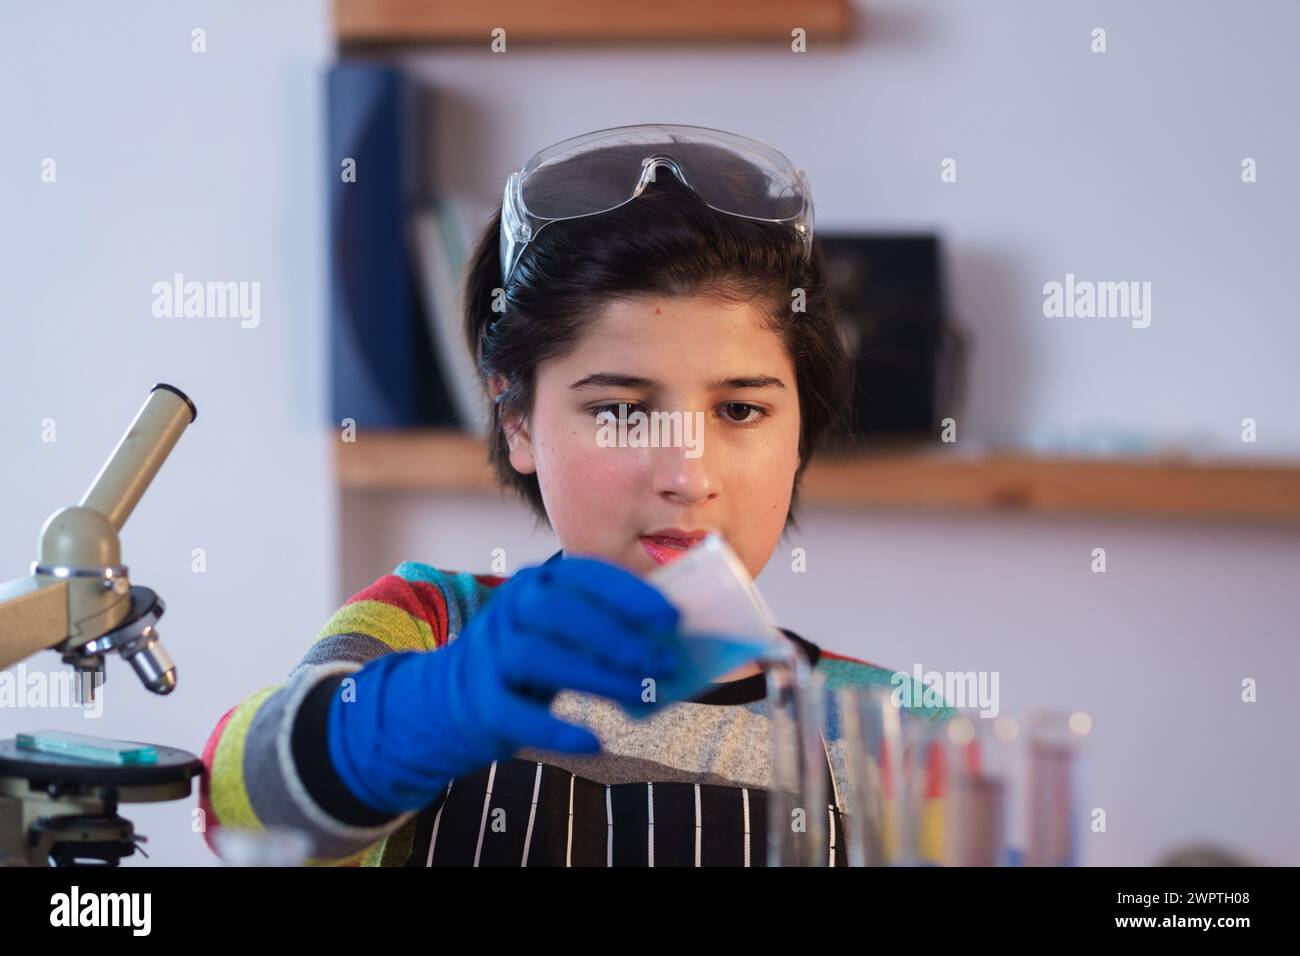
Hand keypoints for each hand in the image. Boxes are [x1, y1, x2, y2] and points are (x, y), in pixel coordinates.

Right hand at [327, 556, 682, 813]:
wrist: (451, 698)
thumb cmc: (531, 660)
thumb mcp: (562, 631)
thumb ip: (604, 629)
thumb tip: (674, 645)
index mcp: (538, 583)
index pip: (584, 574)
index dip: (629, 593)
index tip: (671, 618)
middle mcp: (509, 608)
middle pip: (560, 611)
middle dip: (617, 637)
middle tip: (661, 663)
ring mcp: (489, 653)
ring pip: (540, 657)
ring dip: (598, 678)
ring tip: (642, 697)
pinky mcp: (479, 700)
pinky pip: (516, 713)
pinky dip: (556, 729)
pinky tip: (594, 741)